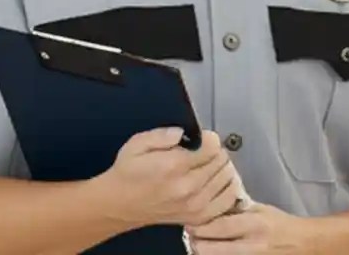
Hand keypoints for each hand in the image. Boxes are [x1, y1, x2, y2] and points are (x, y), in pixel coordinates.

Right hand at [97, 128, 245, 229]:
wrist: (120, 205)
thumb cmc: (128, 174)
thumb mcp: (137, 144)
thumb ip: (162, 135)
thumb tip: (183, 132)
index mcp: (174, 166)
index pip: (211, 147)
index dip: (209, 138)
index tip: (202, 137)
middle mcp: (188, 186)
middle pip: (221, 161)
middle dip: (216, 151)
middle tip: (204, 151)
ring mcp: (196, 204)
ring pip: (228, 178)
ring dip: (222, 167)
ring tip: (209, 165)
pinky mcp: (199, 216)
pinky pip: (228, 199)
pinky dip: (228, 187)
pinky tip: (217, 181)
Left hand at [185, 202, 316, 253]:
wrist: (303, 244)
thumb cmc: (279, 223)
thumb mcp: (259, 209)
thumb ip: (236, 208)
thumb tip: (210, 205)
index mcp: (253, 225)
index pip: (219, 227)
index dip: (200, 227)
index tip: (190, 223)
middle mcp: (251, 245)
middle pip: (212, 250)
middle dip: (197, 243)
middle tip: (192, 235)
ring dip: (205, 252)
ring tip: (201, 244)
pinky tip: (215, 250)